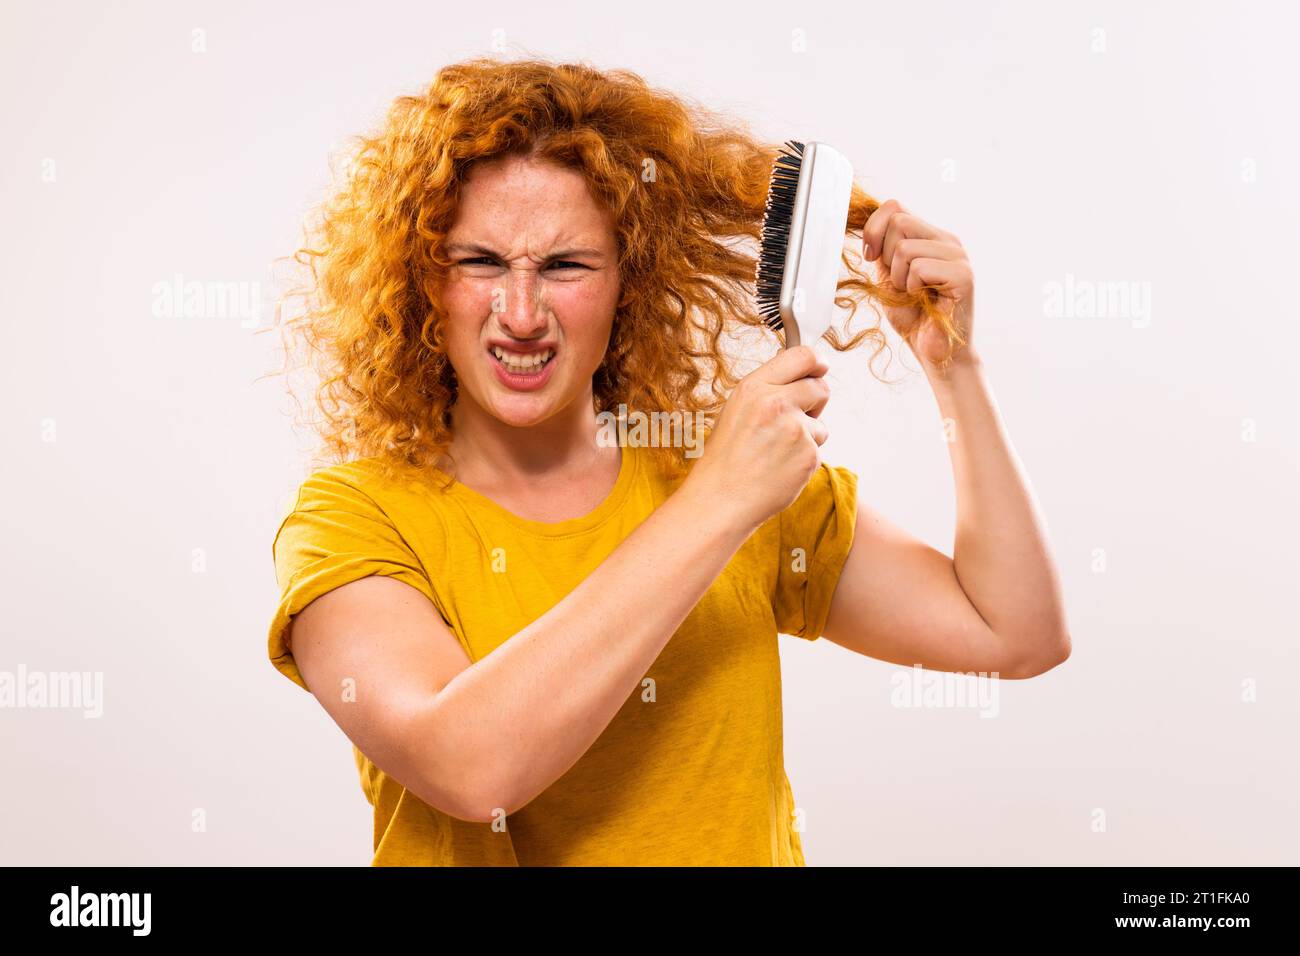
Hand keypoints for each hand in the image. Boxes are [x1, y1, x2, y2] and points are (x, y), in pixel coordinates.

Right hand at [685, 345, 830, 531]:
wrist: (721, 498)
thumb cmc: (725, 457)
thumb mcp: (736, 409)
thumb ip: (767, 388)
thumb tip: (799, 372)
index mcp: (754, 387)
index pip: (802, 355)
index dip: (817, 361)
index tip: (820, 367)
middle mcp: (776, 403)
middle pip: (821, 387)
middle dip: (815, 402)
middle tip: (797, 418)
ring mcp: (795, 429)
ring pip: (821, 424)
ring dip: (807, 436)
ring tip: (777, 451)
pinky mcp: (808, 455)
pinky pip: (818, 450)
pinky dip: (804, 459)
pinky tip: (780, 467)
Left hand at [861, 199, 974, 366]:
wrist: (934, 350)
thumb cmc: (913, 317)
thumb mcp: (888, 276)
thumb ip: (882, 249)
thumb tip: (863, 225)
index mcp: (930, 236)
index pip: (894, 206)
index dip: (873, 229)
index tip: (871, 256)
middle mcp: (947, 240)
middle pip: (898, 220)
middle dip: (887, 257)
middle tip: (901, 283)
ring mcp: (958, 255)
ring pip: (905, 247)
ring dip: (899, 278)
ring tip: (915, 294)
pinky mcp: (963, 275)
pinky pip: (919, 267)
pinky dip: (912, 288)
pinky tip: (926, 300)